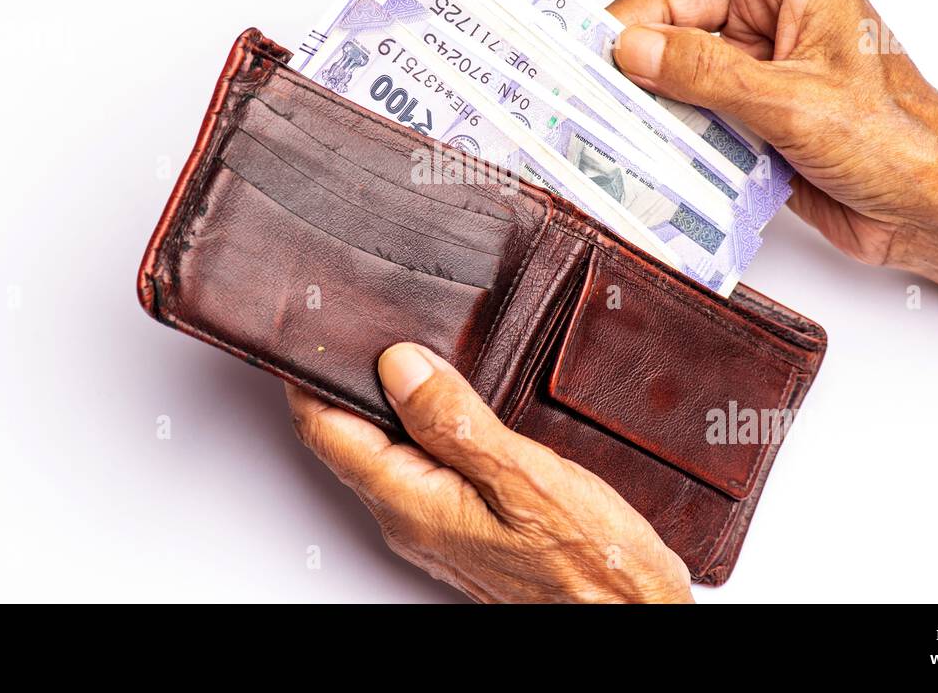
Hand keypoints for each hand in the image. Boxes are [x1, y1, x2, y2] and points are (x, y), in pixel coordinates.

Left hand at [285, 342, 692, 602]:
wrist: (627, 615)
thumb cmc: (592, 562)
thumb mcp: (526, 478)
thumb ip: (455, 423)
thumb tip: (398, 366)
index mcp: (413, 503)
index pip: (325, 430)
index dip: (310, 374)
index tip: (320, 325)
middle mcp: (410, 518)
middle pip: (346, 437)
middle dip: (345, 378)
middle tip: (362, 321)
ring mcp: (433, 525)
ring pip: (383, 449)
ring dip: (385, 398)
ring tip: (405, 345)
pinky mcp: (459, 524)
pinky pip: (417, 464)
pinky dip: (419, 423)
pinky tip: (450, 398)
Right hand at [579, 0, 937, 373]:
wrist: (930, 214)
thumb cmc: (898, 144)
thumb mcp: (793, 102)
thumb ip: (707, 73)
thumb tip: (633, 47)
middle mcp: (773, 12)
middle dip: (634, 33)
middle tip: (598, 74)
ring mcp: (758, 64)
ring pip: (675, 55)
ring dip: (645, 83)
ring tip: (616, 114)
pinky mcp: (748, 111)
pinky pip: (688, 102)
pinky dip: (663, 119)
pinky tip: (646, 142)